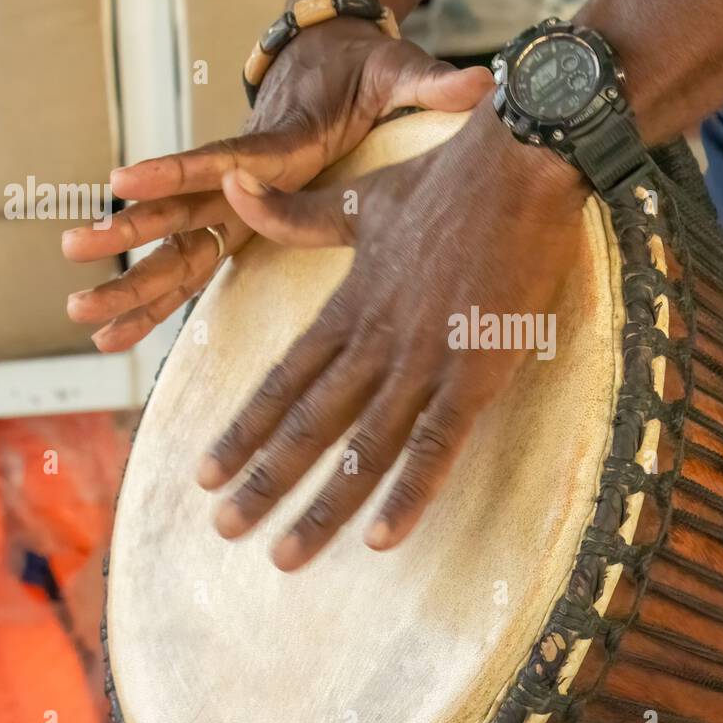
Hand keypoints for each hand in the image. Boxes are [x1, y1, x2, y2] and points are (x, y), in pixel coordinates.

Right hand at [63, 18, 492, 351]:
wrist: (332, 56)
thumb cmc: (363, 70)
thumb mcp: (396, 74)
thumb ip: (431, 84)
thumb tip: (485, 82)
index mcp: (281, 143)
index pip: (225, 159)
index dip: (178, 171)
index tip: (122, 180)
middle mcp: (246, 176)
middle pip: (183, 208)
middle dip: (130, 233)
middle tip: (74, 253)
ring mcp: (235, 203)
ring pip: (177, 248)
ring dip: (132, 281)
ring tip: (81, 315)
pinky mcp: (236, 222)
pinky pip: (191, 270)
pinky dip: (155, 304)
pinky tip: (118, 340)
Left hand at [199, 107, 589, 569]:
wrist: (517, 165)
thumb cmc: (448, 180)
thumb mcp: (362, 198)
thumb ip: (297, 214)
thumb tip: (231, 191)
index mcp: (349, 305)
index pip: (283, 381)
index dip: (243, 430)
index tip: (205, 474)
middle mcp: (374, 341)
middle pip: (309, 424)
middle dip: (264, 483)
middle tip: (225, 531)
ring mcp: (423, 359)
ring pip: (362, 447)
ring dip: (322, 506)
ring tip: (285, 556)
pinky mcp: (475, 371)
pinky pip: (437, 444)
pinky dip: (408, 493)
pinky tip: (380, 540)